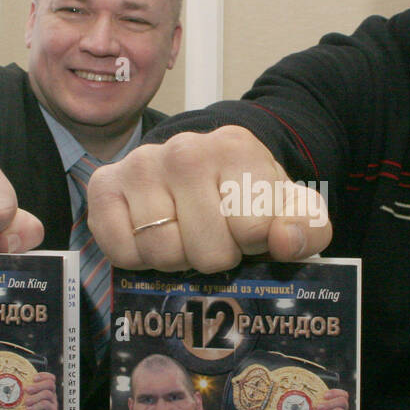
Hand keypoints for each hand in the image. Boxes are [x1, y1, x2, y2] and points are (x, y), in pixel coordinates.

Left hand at [24, 371, 58, 409]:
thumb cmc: (24, 408)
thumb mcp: (23, 396)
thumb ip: (22, 388)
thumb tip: (10, 378)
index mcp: (46, 388)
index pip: (50, 378)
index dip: (43, 375)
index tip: (33, 378)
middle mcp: (51, 393)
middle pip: (50, 384)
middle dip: (38, 385)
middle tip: (26, 390)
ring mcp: (53, 402)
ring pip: (48, 394)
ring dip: (35, 397)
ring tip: (26, 402)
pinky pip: (47, 405)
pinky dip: (36, 406)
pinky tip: (28, 409)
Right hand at [87, 126, 331, 271]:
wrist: (200, 165)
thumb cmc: (246, 193)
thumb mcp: (289, 207)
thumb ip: (306, 226)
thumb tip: (284, 241)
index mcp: (236, 150)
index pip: (251, 230)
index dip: (253, 243)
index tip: (248, 228)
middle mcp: (184, 150)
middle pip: (206, 251)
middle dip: (216, 256)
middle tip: (215, 237)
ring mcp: (140, 165)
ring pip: (162, 254)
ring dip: (177, 259)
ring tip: (185, 236)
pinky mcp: (104, 185)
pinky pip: (120, 251)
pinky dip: (138, 259)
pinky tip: (152, 236)